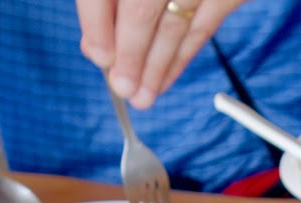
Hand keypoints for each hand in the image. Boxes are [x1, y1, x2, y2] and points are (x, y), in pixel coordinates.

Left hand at [76, 0, 247, 108]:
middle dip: (130, 55)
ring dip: (157, 67)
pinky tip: (165, 78)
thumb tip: (97, 46)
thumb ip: (107, 2)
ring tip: (143, 96)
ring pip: (175, 26)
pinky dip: (182, 58)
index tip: (98, 56)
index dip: (97, 23)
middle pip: (142, 9)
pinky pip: (203, 29)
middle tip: (123, 88)